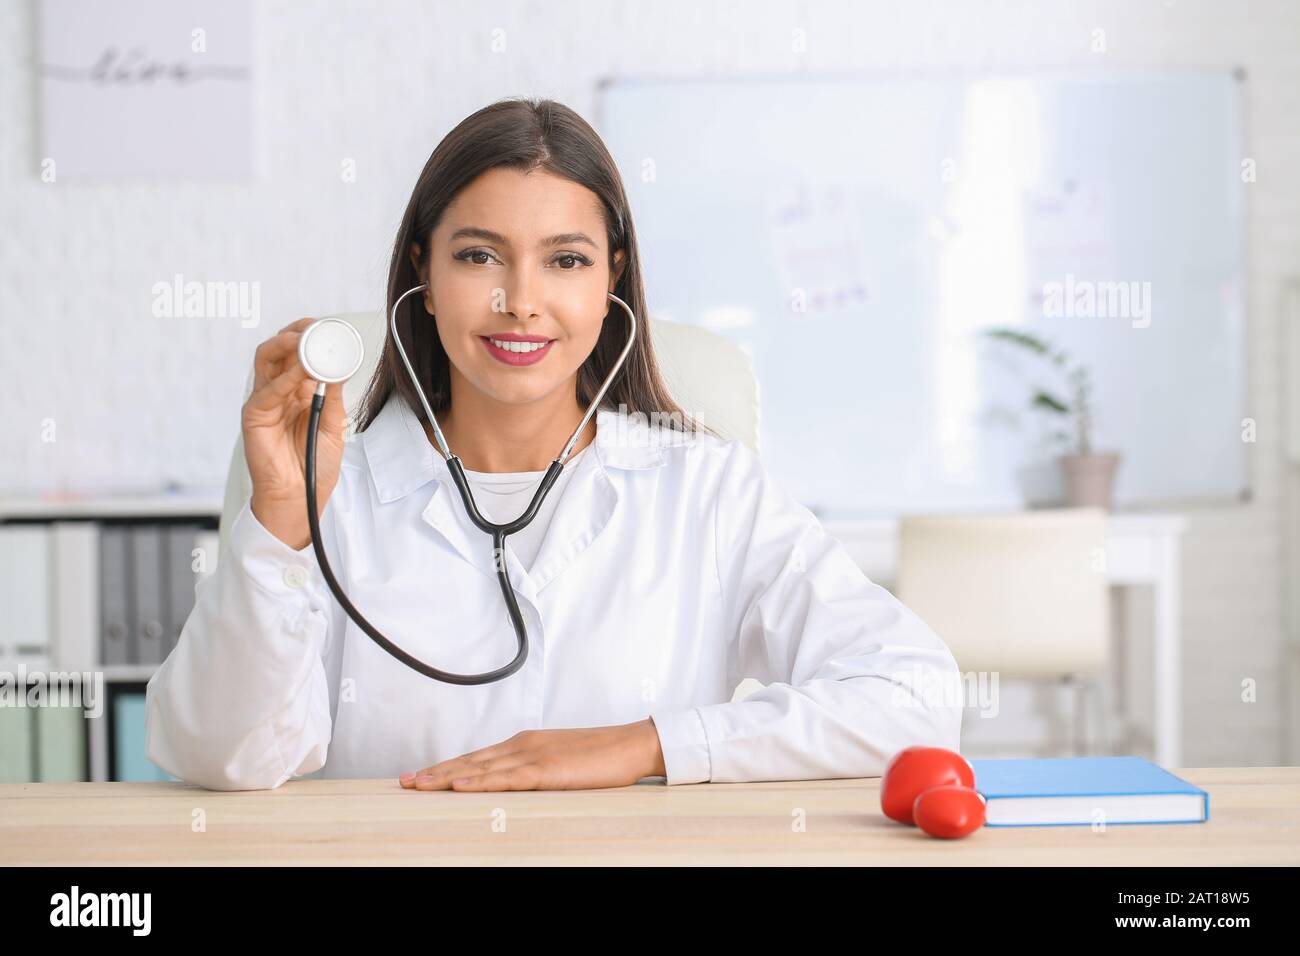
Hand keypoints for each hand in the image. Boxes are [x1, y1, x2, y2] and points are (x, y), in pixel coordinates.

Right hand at [242, 317, 347, 548]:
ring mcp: (264, 402)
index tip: (331, 327)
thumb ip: (334, 395)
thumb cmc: (313, 466)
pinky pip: (267, 391)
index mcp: (298, 393)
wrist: (299, 499)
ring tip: (305, 338)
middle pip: (279, 350)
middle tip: (315, 325)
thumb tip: (341, 365)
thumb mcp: (334, 424)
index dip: (312, 338)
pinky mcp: (253, 416)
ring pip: (267, 361)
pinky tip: (300, 372)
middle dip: (296, 333)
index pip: (300, 355)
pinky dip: (284, 378)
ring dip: (286, 346)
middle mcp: (278, 393)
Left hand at [398, 719, 667, 791]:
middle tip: (404, 782)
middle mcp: (522, 745)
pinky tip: (457, 786)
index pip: (477, 757)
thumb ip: (534, 771)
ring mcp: (532, 756)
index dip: (447, 767)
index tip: (421, 775)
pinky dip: (478, 782)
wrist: (632, 744)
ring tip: (418, 785)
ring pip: (479, 769)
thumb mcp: (560, 762)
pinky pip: (505, 778)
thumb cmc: (601, 756)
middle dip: (435, 772)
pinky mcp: (546, 770)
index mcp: (525, 743)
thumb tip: (513, 785)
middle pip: (470, 761)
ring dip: (445, 777)